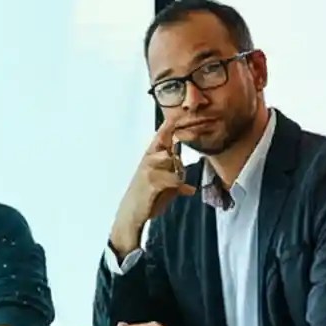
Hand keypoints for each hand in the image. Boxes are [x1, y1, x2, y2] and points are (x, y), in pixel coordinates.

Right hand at [108, 118, 196, 256]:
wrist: (131, 215)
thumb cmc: (147, 199)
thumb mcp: (164, 190)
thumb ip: (177, 185)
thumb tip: (190, 189)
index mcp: (151, 156)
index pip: (163, 134)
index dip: (172, 122)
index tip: (184, 110)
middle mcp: (148, 158)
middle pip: (166, 140)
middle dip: (181, 135)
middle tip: (195, 129)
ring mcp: (149, 169)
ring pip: (171, 158)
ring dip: (178, 170)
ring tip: (178, 182)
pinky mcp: (151, 181)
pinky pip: (173, 177)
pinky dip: (180, 184)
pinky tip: (186, 190)